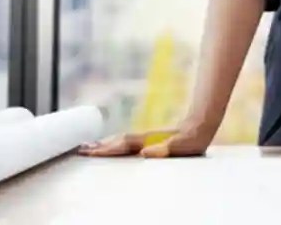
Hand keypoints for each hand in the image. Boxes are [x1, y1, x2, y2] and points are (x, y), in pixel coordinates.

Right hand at [77, 120, 213, 157]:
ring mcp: (146, 138)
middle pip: (116, 142)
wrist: (200, 125)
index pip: (121, 146)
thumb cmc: (191, 140)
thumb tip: (144, 153)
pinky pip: (127, 143)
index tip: (88, 153)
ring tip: (89, 148)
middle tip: (80, 151)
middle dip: (99, 147)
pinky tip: (112, 147)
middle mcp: (144, 138)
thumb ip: (164, 150)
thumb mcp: (180, 147)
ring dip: (105, 145)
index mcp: (147, 141)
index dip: (105, 150)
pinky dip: (115, 145)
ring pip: (120, 141)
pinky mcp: (150, 140)